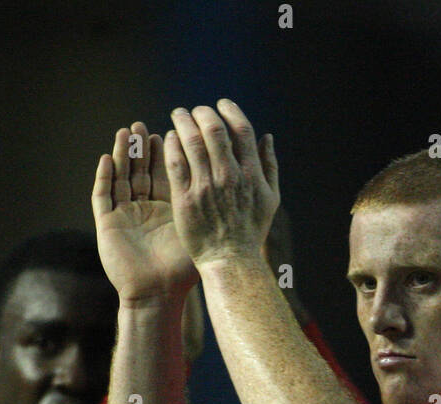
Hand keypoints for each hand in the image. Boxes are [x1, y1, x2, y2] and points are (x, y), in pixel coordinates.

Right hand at [92, 121, 196, 301]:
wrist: (158, 295)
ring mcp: (124, 215)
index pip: (165, 173)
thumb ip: (210, 209)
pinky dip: (104, 177)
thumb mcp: (199, 233)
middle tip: (144, 125)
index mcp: (166, 209)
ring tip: (126, 132)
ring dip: (122, 155)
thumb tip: (235, 186)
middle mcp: (144, 209)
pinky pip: (102, 196)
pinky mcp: (107, 224)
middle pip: (140, 171)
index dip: (166, 152)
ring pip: (120, 177)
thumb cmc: (182, 271)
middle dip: (142, 148)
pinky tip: (107, 158)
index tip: (171, 130)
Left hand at [165, 99, 278, 268]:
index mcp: (251, 175)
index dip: (230, 110)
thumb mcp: (270, 199)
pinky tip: (170, 139)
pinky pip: (175, 162)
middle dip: (203, 113)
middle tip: (195, 111)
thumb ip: (269, 166)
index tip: (220, 105)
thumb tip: (266, 136)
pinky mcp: (185, 199)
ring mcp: (205, 188)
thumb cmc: (250, 232)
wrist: (230, 262)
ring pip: (191, 141)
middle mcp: (229, 177)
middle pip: (214, 130)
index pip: (241, 130)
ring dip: (183, 122)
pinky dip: (172, 145)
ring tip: (179, 116)